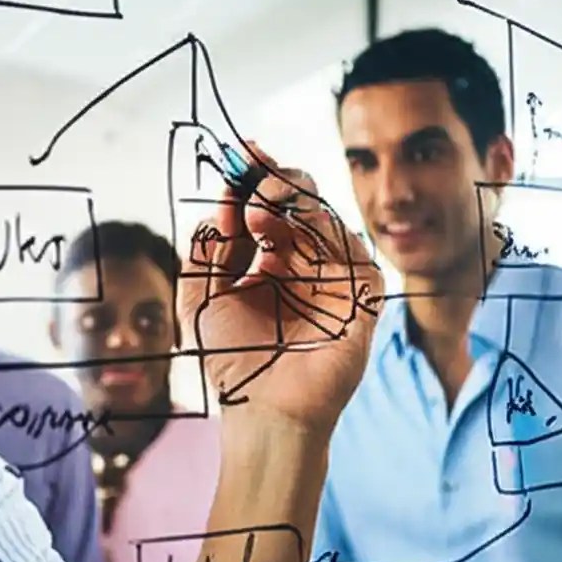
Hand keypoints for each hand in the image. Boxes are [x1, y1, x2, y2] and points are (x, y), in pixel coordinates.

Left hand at [178, 143, 382, 432]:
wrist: (263, 409)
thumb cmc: (232, 362)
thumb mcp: (200, 298)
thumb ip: (205, 252)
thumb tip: (218, 209)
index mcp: (268, 262)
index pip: (266, 206)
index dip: (255, 176)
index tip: (241, 152)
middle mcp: (303, 265)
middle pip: (301, 202)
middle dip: (276, 183)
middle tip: (254, 185)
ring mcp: (334, 279)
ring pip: (326, 218)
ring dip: (293, 208)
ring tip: (258, 219)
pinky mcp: (361, 298)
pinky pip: (354, 252)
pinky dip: (325, 235)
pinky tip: (291, 240)